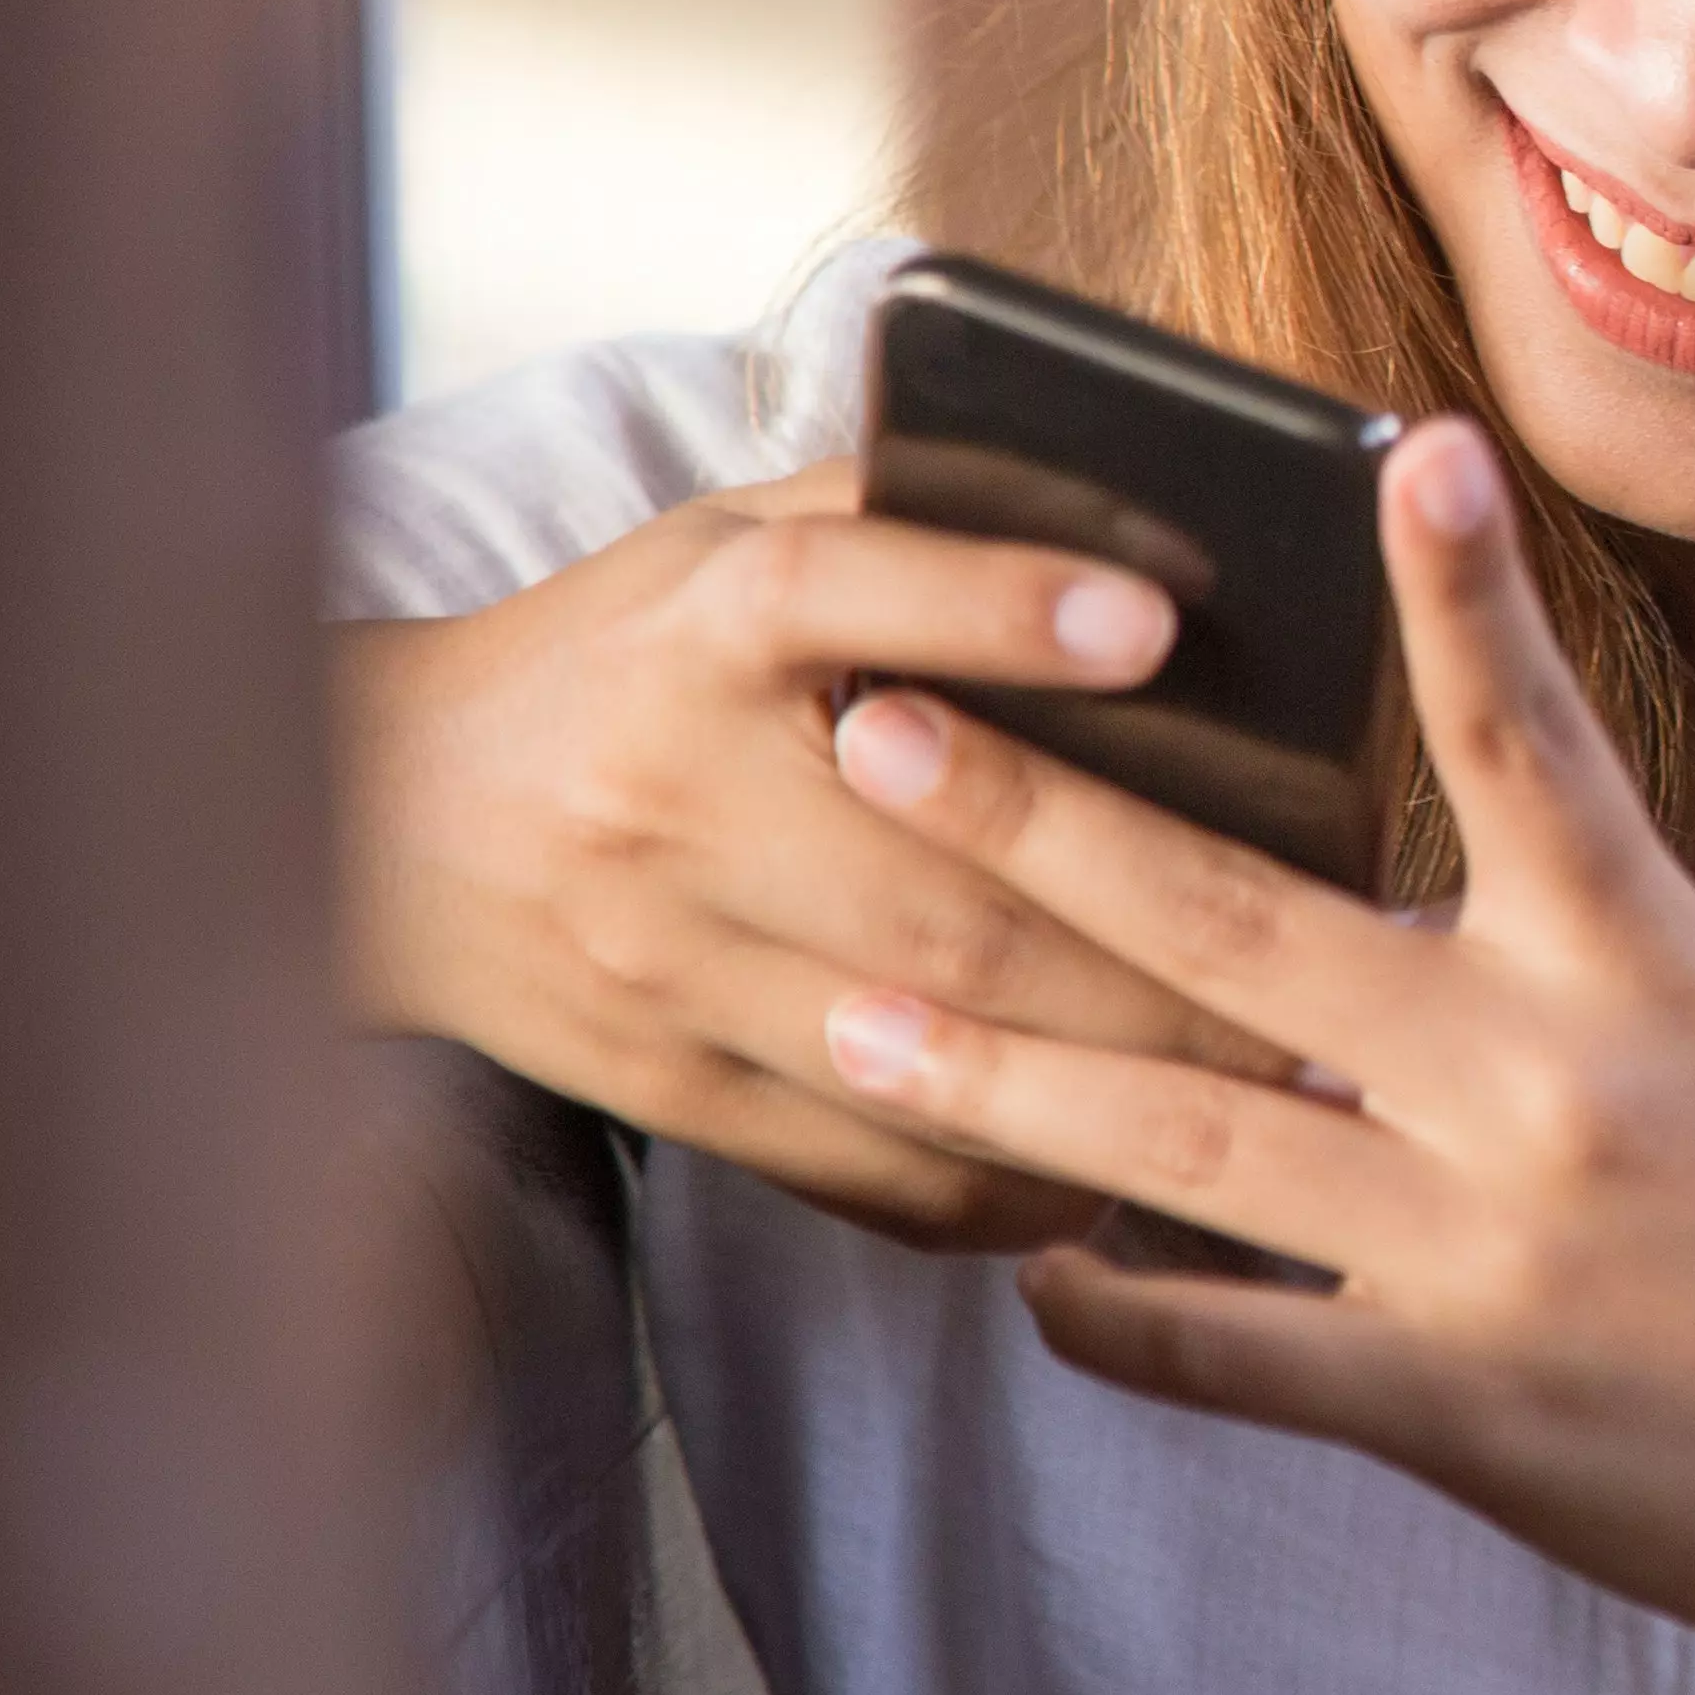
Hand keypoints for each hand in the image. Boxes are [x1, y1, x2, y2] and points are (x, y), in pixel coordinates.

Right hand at [339, 461, 1305, 1250]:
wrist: (365, 817)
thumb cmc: (623, 655)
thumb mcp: (726, 543)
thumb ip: (903, 522)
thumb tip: (1144, 517)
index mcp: (701, 620)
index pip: (846, 583)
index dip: (1002, 604)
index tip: (1161, 618)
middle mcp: (673, 786)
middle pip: (940, 884)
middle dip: (1154, 945)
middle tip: (1330, 965)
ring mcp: (659, 951)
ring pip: (921, 1038)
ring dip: (1112, 1077)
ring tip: (1278, 1090)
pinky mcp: (656, 1077)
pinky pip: (853, 1155)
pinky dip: (995, 1175)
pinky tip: (1115, 1177)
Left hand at [805, 418, 1694, 1694]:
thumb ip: (1600, 942)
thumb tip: (1436, 883)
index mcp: (1650, 965)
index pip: (1534, 738)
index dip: (1463, 586)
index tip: (1394, 443)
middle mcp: (1551, 1084)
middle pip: (1247, 927)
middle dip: (1043, 819)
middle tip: (877, 730)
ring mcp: (1486, 1249)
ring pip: (1178, 1144)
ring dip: (996, 1069)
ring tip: (847, 1006)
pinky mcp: (1452, 1404)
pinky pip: (1223, 1349)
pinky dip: (1110, 1310)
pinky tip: (1021, 1269)